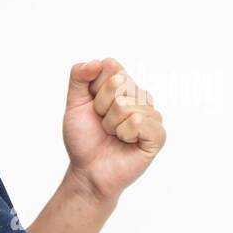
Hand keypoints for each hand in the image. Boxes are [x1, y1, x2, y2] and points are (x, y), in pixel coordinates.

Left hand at [63, 58, 166, 201]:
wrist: (88, 170)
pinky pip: (139, 122)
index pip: (111, 66)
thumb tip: (99, 61)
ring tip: (113, 135)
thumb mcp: (74, 103)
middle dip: (101, 107)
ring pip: (126, 105)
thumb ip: (79, 76)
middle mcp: (140, 97)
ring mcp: (151, 115)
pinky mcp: (158, 135)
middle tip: (103, 124)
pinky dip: (124, 134)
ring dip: (111, 124)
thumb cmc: (84, 138)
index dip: (95, 87)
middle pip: (119, 83)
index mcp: (124, 85)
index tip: (93, 106)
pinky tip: (126, 142)